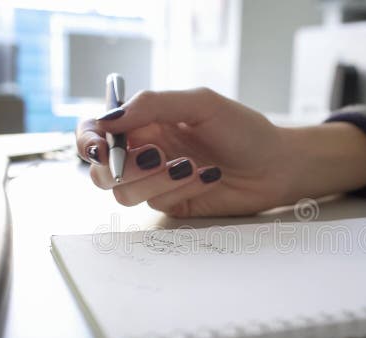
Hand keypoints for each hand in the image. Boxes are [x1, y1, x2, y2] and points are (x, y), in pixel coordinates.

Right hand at [76, 88, 365, 216]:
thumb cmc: (243, 129)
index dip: (88, 141)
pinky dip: (180, 189)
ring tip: (192, 165)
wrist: (277, 165)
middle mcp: (145, 153)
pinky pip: (156, 204)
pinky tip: (207, 177)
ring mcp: (157, 182)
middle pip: (102, 170)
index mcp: (145, 123)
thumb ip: (153, 105)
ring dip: (156, 178)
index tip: (100, 146)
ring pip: (124, 193)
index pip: (97, 133)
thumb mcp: (200, 104)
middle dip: (123, 166)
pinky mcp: (173, 205)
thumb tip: (109, 120)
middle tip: (156, 156)